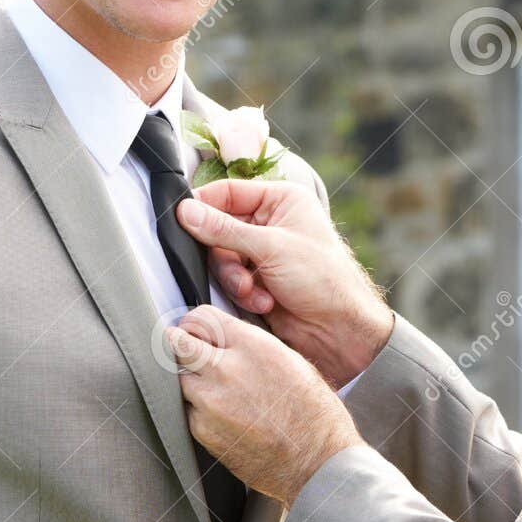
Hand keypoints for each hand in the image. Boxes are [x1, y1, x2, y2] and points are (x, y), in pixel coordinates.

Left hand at [167, 306, 362, 507]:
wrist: (317, 461)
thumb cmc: (313, 413)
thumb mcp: (289, 361)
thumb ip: (250, 345)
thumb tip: (223, 340)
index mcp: (252, 346)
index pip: (200, 318)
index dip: (195, 325)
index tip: (195, 332)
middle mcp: (226, 369)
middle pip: (177, 344)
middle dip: (181, 346)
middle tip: (188, 353)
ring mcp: (210, 402)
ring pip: (178, 379)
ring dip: (189, 381)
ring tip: (215, 391)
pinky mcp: (202, 431)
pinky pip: (186, 410)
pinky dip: (197, 410)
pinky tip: (222, 416)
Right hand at [178, 180, 391, 387]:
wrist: (339, 329)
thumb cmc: (322, 279)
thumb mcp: (271, 247)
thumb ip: (224, 230)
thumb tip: (187, 211)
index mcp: (281, 200)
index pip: (229, 192)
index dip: (204, 205)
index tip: (181, 218)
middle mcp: (270, 222)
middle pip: (219, 227)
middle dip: (225, 254)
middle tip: (235, 269)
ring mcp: (262, 251)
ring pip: (221, 256)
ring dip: (234, 278)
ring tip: (253, 291)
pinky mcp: (257, 278)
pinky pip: (231, 279)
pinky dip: (242, 292)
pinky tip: (263, 301)